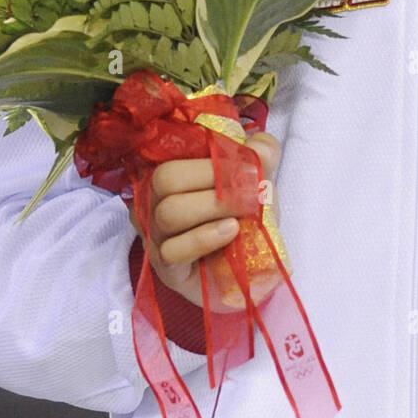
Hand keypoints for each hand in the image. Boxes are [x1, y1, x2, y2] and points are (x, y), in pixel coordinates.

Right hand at [128, 131, 281, 312]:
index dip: (210, 152)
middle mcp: (155, 202)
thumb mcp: (259, 182)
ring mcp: (156, 236)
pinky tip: (230, 232)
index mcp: (174, 174)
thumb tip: (259, 146)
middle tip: (246, 190)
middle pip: (165, 178)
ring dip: (211, 208)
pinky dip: (205, 237)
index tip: (245, 160)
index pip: (174, 150)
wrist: (250, 271)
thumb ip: (262, 156)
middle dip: (212, 178)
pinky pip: (173, 250)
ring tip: (239, 215)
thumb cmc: (246, 220)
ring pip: (168, 213)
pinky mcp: (165, 268)